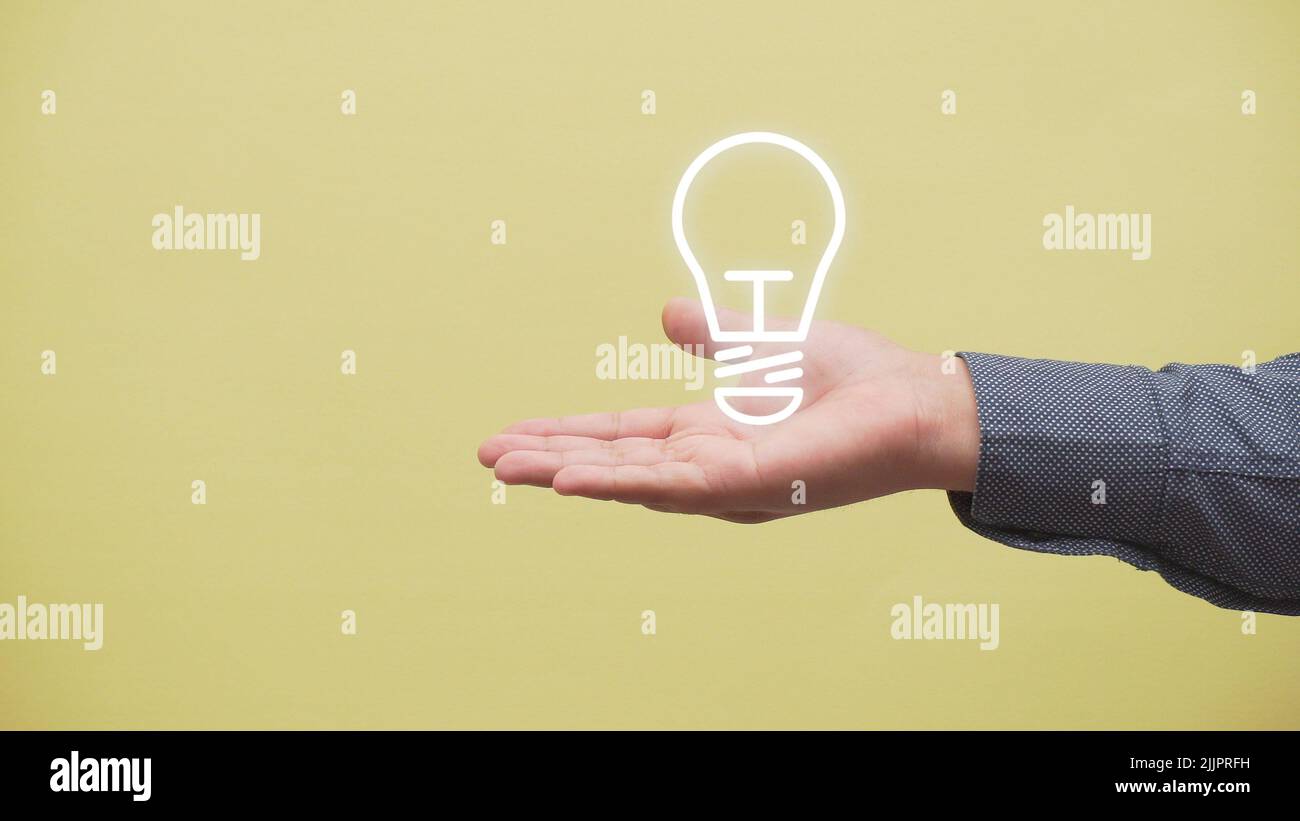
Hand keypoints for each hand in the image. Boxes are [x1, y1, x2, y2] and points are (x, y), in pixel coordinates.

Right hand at [478, 298, 978, 521]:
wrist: (919, 399)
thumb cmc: (856, 378)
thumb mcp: (767, 343)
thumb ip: (715, 334)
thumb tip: (664, 312)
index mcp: (712, 432)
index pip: (624, 437)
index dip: (569, 433)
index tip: (516, 431)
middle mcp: (712, 463)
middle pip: (615, 463)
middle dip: (551, 459)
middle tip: (488, 457)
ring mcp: (731, 479)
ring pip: (633, 481)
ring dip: (569, 474)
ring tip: (511, 468)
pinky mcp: (756, 483)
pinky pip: (676, 486)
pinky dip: (621, 483)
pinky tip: (575, 478)